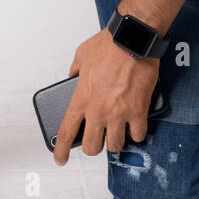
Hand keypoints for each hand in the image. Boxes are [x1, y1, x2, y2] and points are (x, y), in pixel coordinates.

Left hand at [52, 28, 158, 165]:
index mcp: (81, 99)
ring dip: (116, 141)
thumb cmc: (108, 44)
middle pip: (92, 147)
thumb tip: (73, 77)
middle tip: (98, 139)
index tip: (60, 159)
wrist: (132, 39)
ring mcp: (119, 114)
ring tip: (118, 131)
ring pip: (115, 146)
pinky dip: (136, 133)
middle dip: (94, 147)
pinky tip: (135, 125)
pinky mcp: (138, 112)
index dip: (61, 150)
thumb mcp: (81, 55)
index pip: (66, 132)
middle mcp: (98, 111)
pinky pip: (137, 135)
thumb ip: (75, 71)